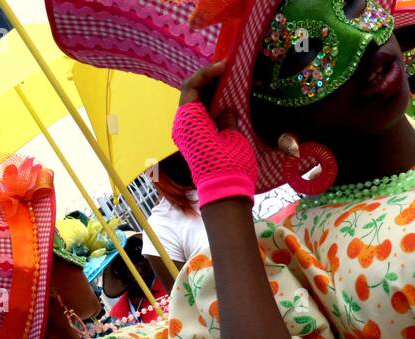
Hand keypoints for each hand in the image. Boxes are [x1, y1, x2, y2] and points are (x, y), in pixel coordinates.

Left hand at [173, 62, 257, 206]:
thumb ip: (227, 116)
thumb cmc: (229, 164)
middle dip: (209, 80)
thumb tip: (225, 108)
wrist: (225, 195)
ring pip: (195, 106)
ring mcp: (186, 136)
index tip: (225, 66)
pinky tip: (227, 103)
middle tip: (230, 71)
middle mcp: (182, 126)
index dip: (207, 72)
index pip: (191, 86)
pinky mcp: (194, 144)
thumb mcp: (232, 135)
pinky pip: (199, 118)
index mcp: (188, 120)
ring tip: (230, 83)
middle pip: (191, 94)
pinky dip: (211, 108)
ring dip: (210, 94)